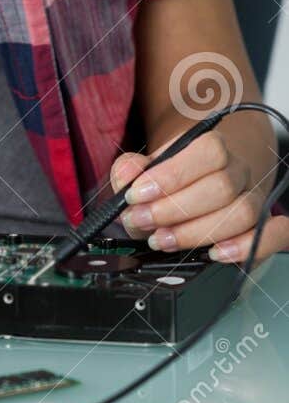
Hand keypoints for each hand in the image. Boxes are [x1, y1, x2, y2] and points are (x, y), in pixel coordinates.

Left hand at [110, 132, 288, 263]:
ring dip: (197, 232)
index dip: (171, 176)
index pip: (207, 152)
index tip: (136, 195)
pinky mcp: (263, 227)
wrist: (198, 184)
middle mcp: (238, 172)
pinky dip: (247, 246)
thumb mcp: (145, 171)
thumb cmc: (171, 181)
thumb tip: (127, 174)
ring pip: (242, 214)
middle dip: (174, 209)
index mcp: (212, 148)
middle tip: (142, 221)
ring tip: (162, 240)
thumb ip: (131, 169)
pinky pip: (275, 234)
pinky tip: (215, 254)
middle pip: (221, 187)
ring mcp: (253, 199)